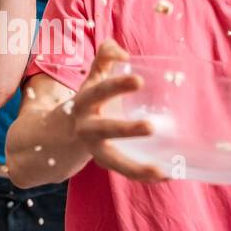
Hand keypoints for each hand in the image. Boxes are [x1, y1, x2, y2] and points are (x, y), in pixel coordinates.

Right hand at [70, 41, 167, 182]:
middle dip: (127, 129)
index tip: (139, 80)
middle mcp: (87, 127)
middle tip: (151, 126)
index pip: (101, 91)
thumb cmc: (90, 99)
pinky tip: (167, 175)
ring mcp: (96, 148)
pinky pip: (126, 172)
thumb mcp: (93, 77)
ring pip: (115, 161)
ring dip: (137, 167)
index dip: (118, 86)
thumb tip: (123, 54)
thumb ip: (105, 56)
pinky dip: (144, 175)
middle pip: (106, 129)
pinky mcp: (107, 163)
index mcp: (85, 101)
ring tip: (160, 170)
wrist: (64, 133)